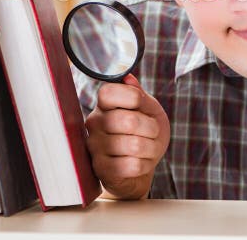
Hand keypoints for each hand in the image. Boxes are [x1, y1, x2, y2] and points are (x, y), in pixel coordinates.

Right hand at [85, 74, 169, 199]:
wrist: (140, 165)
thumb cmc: (144, 132)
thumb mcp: (148, 109)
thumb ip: (139, 94)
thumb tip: (128, 78)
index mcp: (104, 104)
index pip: (111, 93)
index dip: (135, 98)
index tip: (141, 106)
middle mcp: (94, 123)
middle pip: (130, 121)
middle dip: (151, 128)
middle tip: (152, 132)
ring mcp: (95, 146)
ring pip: (135, 145)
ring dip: (151, 148)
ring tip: (148, 148)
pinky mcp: (102, 168)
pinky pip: (133, 165)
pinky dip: (145, 164)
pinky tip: (140, 162)